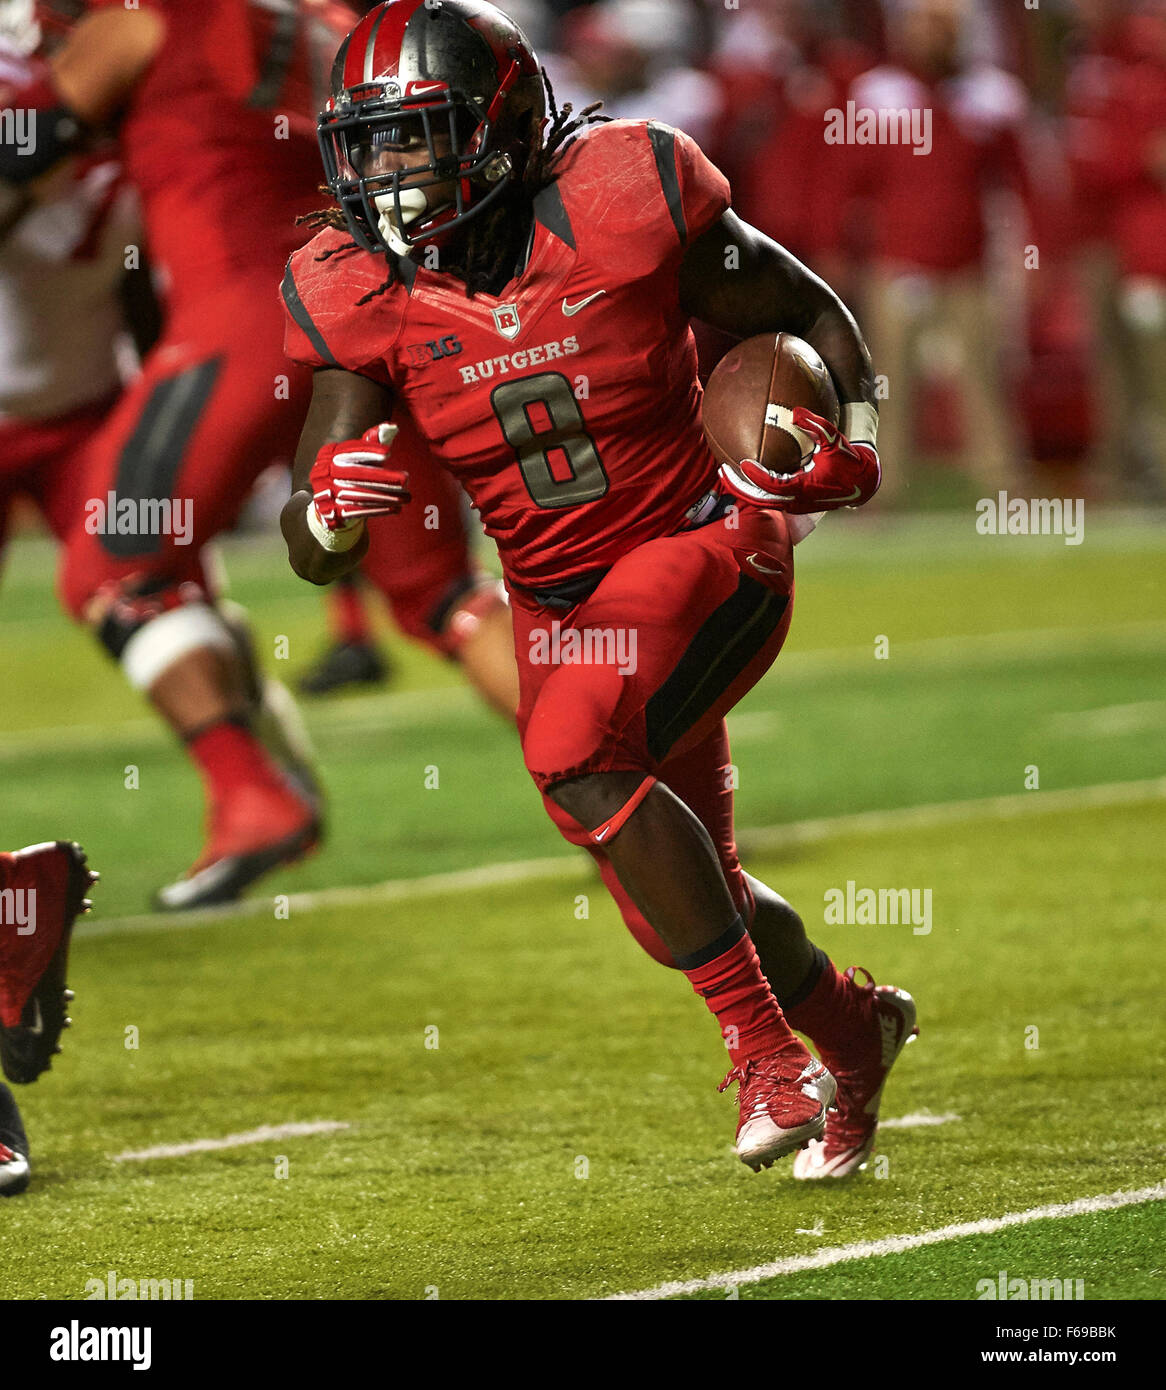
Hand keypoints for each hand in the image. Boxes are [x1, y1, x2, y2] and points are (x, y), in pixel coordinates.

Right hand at [308, 423, 410, 529]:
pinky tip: (395, 508)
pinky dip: (378, 510)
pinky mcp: (332, 511)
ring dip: (386, 497)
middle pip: (357, 475)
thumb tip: (393, 427)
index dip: (368, 451)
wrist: (329, 501)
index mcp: (329, 454)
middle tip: (406, 479)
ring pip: (360, 494)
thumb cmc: (351, 471)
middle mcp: (323, 472)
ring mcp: (326, 492)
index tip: (388, 453)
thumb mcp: (359, 456)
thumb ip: (374, 441)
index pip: (350, 451)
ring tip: (406, 497)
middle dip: (383, 477)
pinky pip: (358, 511)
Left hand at [718, 407, 879, 513]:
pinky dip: (757, 489)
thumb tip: (795, 412)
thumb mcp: (835, 440)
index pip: (772, 486)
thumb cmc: (850, 461)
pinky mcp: (797, 503)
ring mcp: (796, 505)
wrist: (864, 483)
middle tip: (721, 472)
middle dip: (739, 488)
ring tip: (727, 475)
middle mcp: (796, 501)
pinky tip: (747, 476)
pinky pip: (771, 498)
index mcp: (803, 488)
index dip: (756, 477)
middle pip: (759, 500)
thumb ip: (816, 425)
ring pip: (763, 501)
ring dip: (744, 490)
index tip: (742, 462)